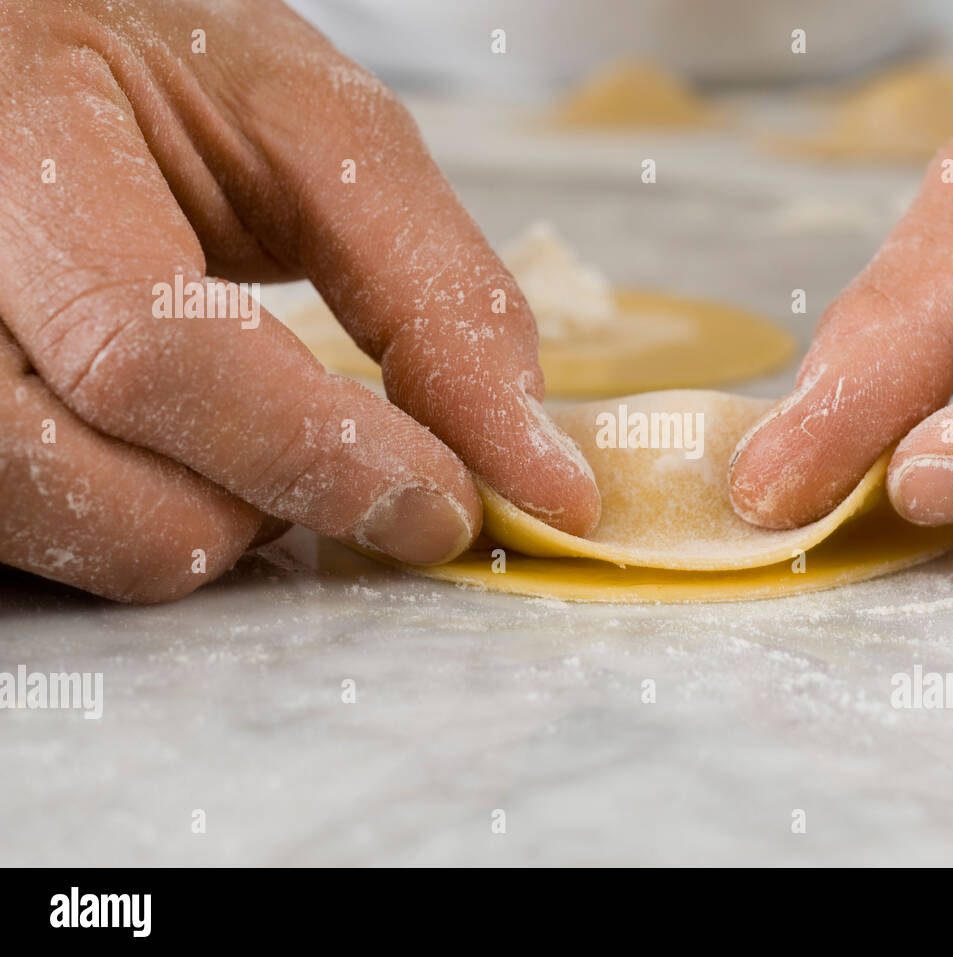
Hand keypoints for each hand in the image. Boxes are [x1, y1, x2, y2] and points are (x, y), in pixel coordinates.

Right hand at [0, 0, 599, 601]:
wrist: (38, 64)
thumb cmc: (161, 75)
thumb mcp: (318, 136)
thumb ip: (434, 296)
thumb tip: (534, 470)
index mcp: (12, 153)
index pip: (154, 352)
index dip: (319, 452)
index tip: (448, 502)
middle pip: (119, 499)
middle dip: (279, 500)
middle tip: (335, 431)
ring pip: (93, 549)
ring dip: (218, 515)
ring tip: (238, 413)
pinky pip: (61, 553)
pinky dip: (156, 518)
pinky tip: (175, 438)